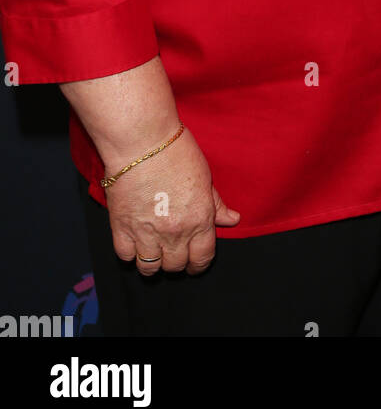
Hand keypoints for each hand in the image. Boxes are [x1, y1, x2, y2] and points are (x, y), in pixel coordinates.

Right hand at [104, 127, 239, 275]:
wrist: (142, 141)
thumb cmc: (177, 151)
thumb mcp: (205, 176)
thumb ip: (216, 204)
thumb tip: (233, 220)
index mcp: (200, 219)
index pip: (203, 258)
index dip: (199, 264)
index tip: (195, 262)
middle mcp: (175, 232)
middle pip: (176, 266)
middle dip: (177, 261)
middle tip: (174, 251)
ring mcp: (146, 233)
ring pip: (150, 267)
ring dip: (154, 262)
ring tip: (154, 250)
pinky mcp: (121, 228)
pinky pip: (126, 256)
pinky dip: (130, 253)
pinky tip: (135, 242)